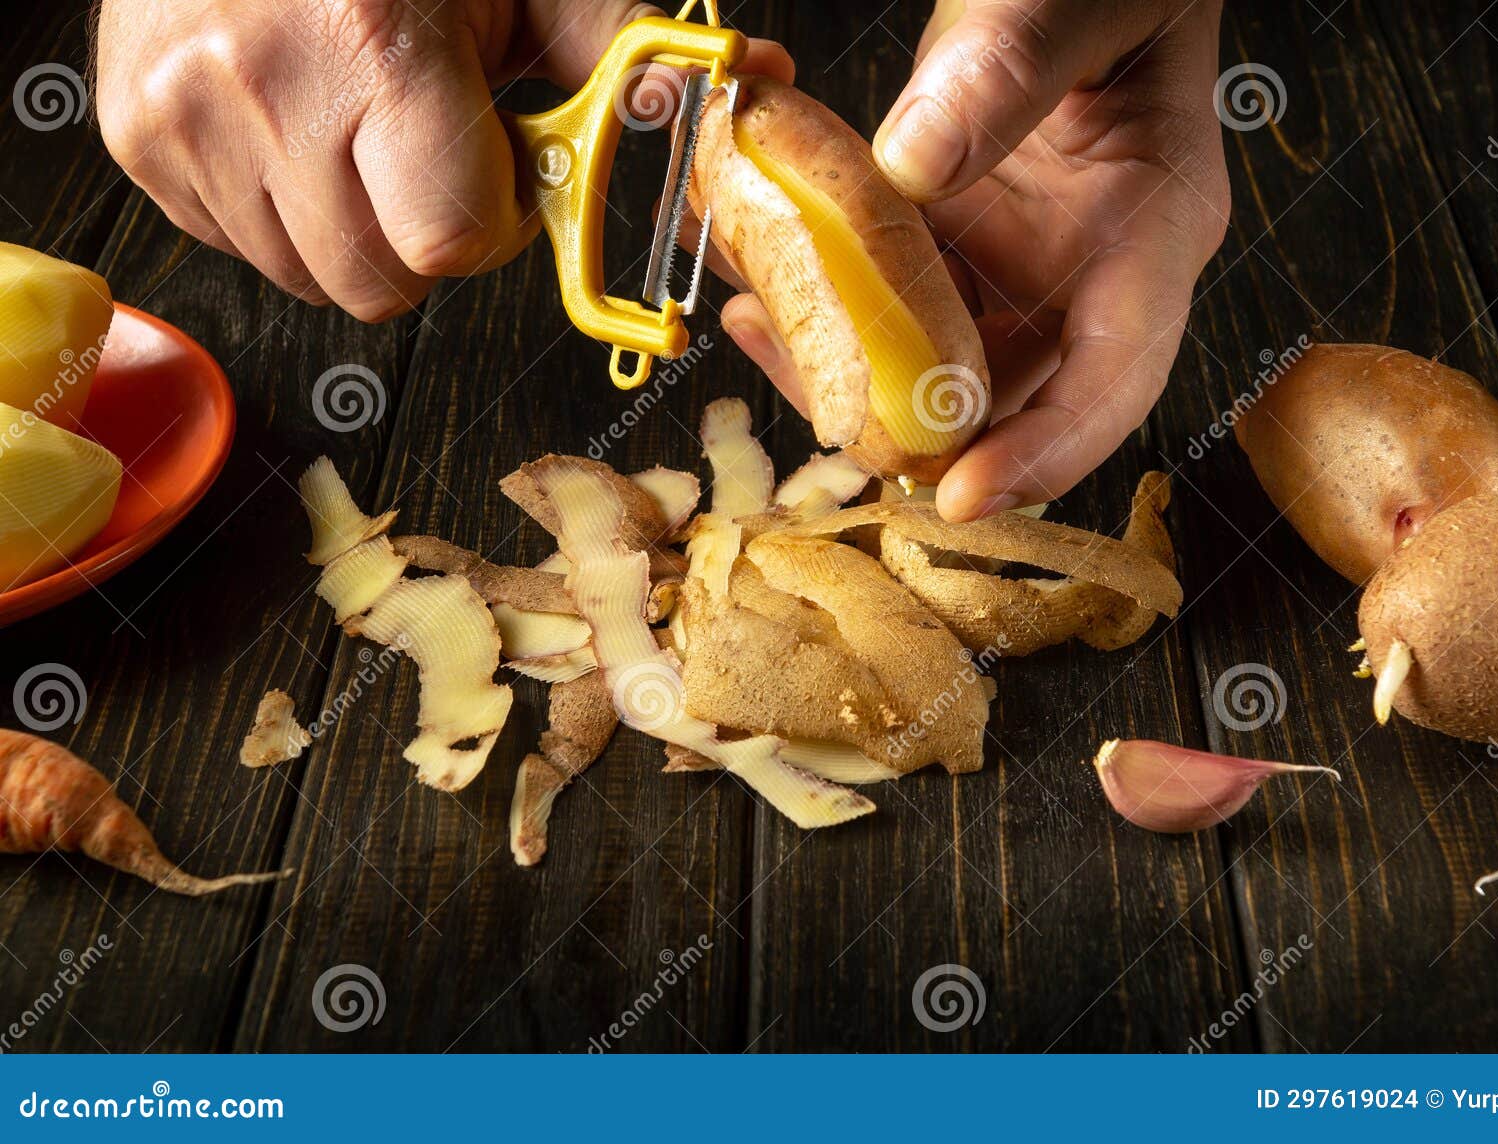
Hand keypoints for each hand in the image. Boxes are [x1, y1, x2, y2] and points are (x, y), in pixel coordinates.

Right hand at [94, 0, 792, 320]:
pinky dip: (282, 211)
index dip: (490, 229)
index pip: (452, 243)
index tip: (493, 180)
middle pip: (380, 285)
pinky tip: (296, 132)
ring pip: (309, 280)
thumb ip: (624, 52)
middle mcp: (264, 90)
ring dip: (355, 233)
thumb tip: (749, 86)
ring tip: (358, 132)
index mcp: (375, 47)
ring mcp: (186, 120)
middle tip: (426, 155)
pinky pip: (237, 244)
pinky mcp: (139, 139)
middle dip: (427, 242)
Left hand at [723, 0, 1228, 519]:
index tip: (960, 496)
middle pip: (1007, 403)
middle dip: (913, 428)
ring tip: (764, 322)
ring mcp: (1009, 268)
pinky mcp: (949, 247)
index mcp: (1151, 227)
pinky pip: (883, 307)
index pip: (1114, 377)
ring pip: (929, 368)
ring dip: (845, 369)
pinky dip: (821, 306)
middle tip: (822, 410)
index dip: (1043, 453)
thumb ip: (1011, 62)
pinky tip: (759, 275)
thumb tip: (918, 162)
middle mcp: (1081, 273)